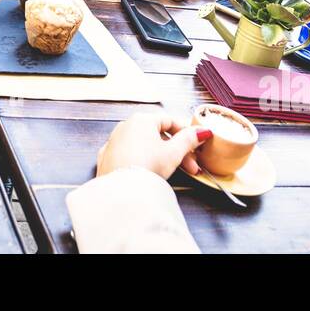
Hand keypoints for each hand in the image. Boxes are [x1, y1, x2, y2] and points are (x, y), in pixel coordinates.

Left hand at [96, 112, 210, 179]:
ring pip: (145, 145)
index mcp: (141, 120)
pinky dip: (144, 160)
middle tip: (190, 165)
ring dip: (162, 156)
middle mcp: (126, 126)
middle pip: (158, 135)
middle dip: (177, 150)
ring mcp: (115, 142)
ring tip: (174, 171)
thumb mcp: (173, 153)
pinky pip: (132, 155)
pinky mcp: (109, 157)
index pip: (170, 120)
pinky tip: (152, 171)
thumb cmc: (145, 168)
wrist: (122, 191)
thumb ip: (188, 140)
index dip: (186, 132)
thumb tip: (199, 132)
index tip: (196, 142)